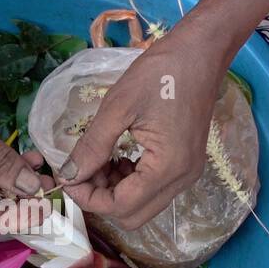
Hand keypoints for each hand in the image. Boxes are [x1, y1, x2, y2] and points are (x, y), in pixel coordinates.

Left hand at [60, 24, 228, 229]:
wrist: (201, 52)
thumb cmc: (161, 73)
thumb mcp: (118, 106)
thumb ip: (92, 146)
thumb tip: (68, 174)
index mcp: (168, 168)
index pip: (121, 207)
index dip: (88, 198)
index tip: (67, 177)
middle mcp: (181, 180)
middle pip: (132, 215)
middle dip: (101, 199)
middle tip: (82, 170)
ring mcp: (186, 174)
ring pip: (141, 205)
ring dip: (114, 191)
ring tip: (97, 161)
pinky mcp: (185, 165)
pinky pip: (152, 190)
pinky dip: (129, 182)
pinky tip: (115, 158)